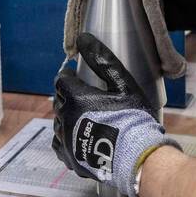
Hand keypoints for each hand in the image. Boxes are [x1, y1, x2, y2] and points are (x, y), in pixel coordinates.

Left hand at [52, 33, 176, 196]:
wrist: (137, 156)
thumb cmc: (133, 118)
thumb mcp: (122, 84)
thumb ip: (103, 60)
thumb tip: (84, 39)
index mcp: (76, 98)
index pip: (61, 80)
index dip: (68, 76)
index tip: (76, 76)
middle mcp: (65, 118)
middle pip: (59, 100)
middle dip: (68, 95)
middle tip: (84, 96)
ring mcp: (66, 140)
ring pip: (58, 121)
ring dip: (67, 116)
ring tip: (84, 117)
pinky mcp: (70, 157)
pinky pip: (59, 143)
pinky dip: (65, 137)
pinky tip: (78, 136)